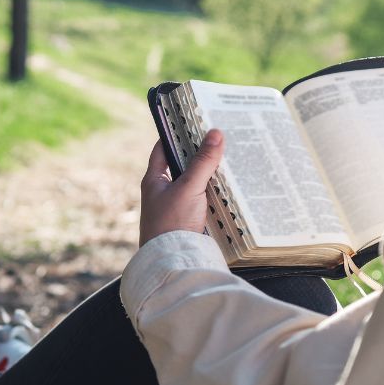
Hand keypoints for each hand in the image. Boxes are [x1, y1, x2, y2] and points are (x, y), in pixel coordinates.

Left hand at [139, 129, 223, 245]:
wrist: (173, 262)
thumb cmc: (172, 224)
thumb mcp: (189, 188)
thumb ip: (203, 161)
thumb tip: (215, 133)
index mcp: (153, 180)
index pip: (163, 148)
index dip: (177, 134)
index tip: (194, 122)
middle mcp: (162, 192)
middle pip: (182, 165)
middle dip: (199, 154)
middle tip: (219, 139)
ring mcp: (175, 207)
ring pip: (194, 184)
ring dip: (209, 174)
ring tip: (229, 158)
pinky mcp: (188, 221)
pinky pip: (202, 201)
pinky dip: (214, 193)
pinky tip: (229, 188)